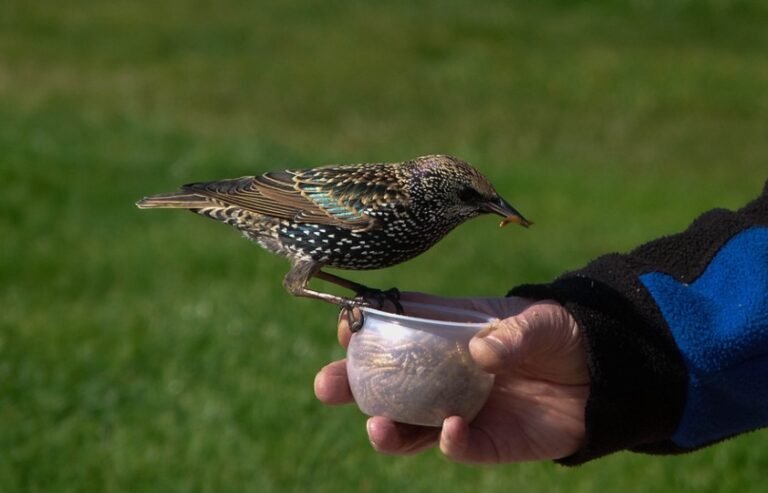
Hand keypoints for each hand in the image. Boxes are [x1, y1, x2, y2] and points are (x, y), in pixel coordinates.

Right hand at [314, 292, 589, 462]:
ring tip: (377, 425)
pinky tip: (451, 428)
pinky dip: (449, 441)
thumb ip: (513, 333)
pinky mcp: (485, 441)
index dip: (364, 329)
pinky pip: (458, 447)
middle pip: (386, 383)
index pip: (393, 329)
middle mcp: (443, 373)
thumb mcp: (541, 321)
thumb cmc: (561, 336)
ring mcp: (459, 408)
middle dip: (352, 385)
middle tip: (327, 386)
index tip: (346, 330)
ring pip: (409, 424)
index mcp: (446, 333)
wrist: (602, 379)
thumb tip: (482, 352)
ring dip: (388, 428)